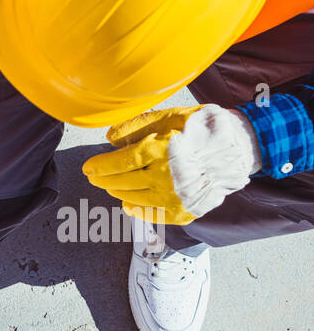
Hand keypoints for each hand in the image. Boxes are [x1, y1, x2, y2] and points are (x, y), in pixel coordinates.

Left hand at [82, 104, 258, 225]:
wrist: (241, 149)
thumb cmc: (205, 128)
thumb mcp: (172, 116)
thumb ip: (139, 125)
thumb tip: (109, 137)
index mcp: (162, 150)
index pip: (120, 163)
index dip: (100, 166)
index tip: (88, 167)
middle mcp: (165, 177)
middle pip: (122, 182)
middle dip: (104, 180)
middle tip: (94, 177)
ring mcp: (174, 197)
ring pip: (133, 199)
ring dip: (117, 192)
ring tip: (111, 186)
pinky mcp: (182, 211)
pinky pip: (150, 214)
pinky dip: (136, 208)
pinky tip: (128, 203)